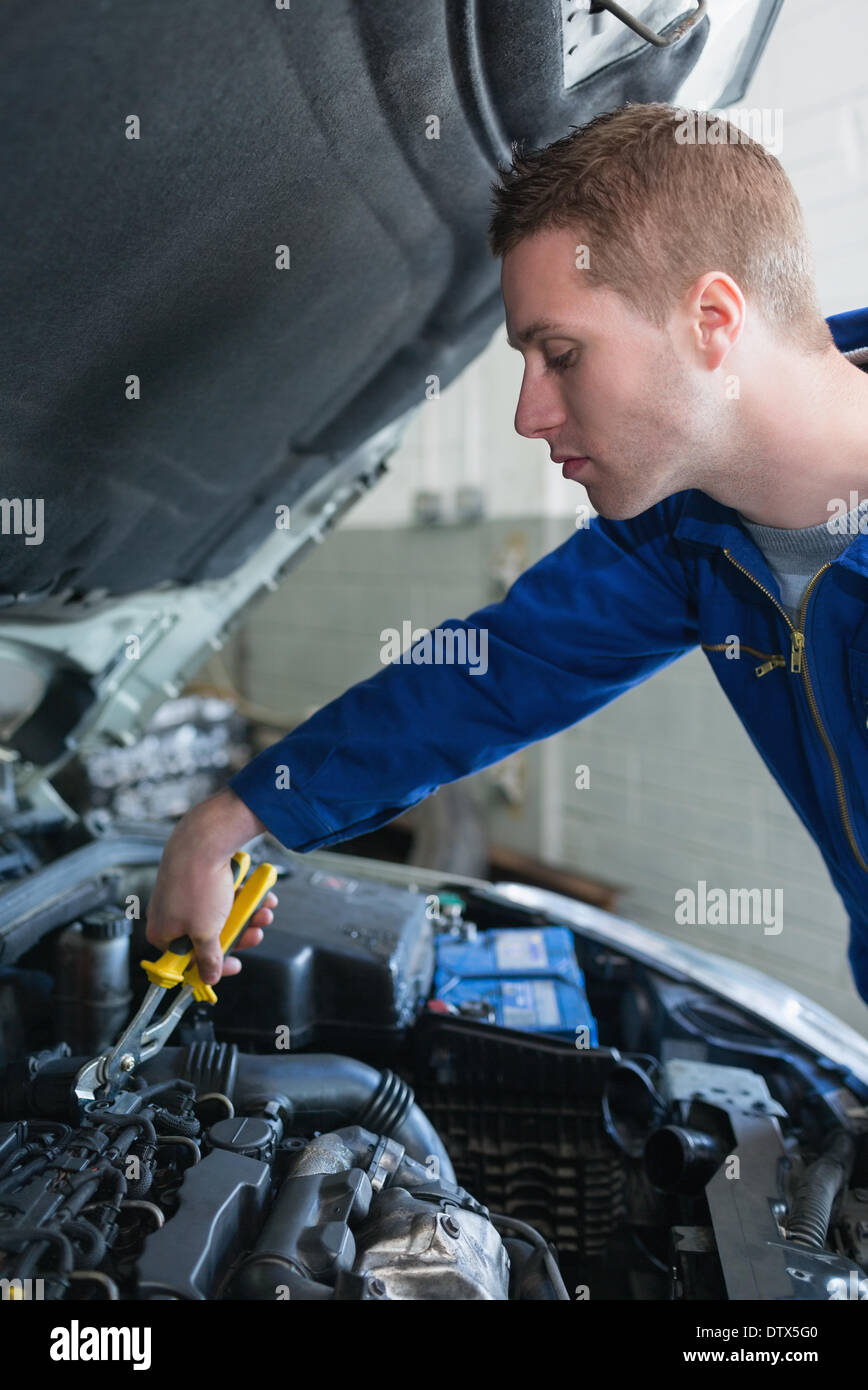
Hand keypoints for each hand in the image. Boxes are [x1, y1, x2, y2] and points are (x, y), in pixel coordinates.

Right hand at [145, 787, 277, 985]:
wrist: (205, 839)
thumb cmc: (197, 886)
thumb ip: (208, 959)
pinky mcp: (198, 877)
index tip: (234, 965)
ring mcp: (184, 894)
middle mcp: (170, 913)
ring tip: (264, 910)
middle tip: (256, 932)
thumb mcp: (206, 933)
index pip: (186, 960)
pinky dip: (242, 897)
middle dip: (238, 934)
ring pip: (219, 914)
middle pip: (207, 936)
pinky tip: (261, 895)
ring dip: (246, 915)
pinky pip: (222, 895)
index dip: (213, 966)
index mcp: (162, 933)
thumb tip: (208, 977)